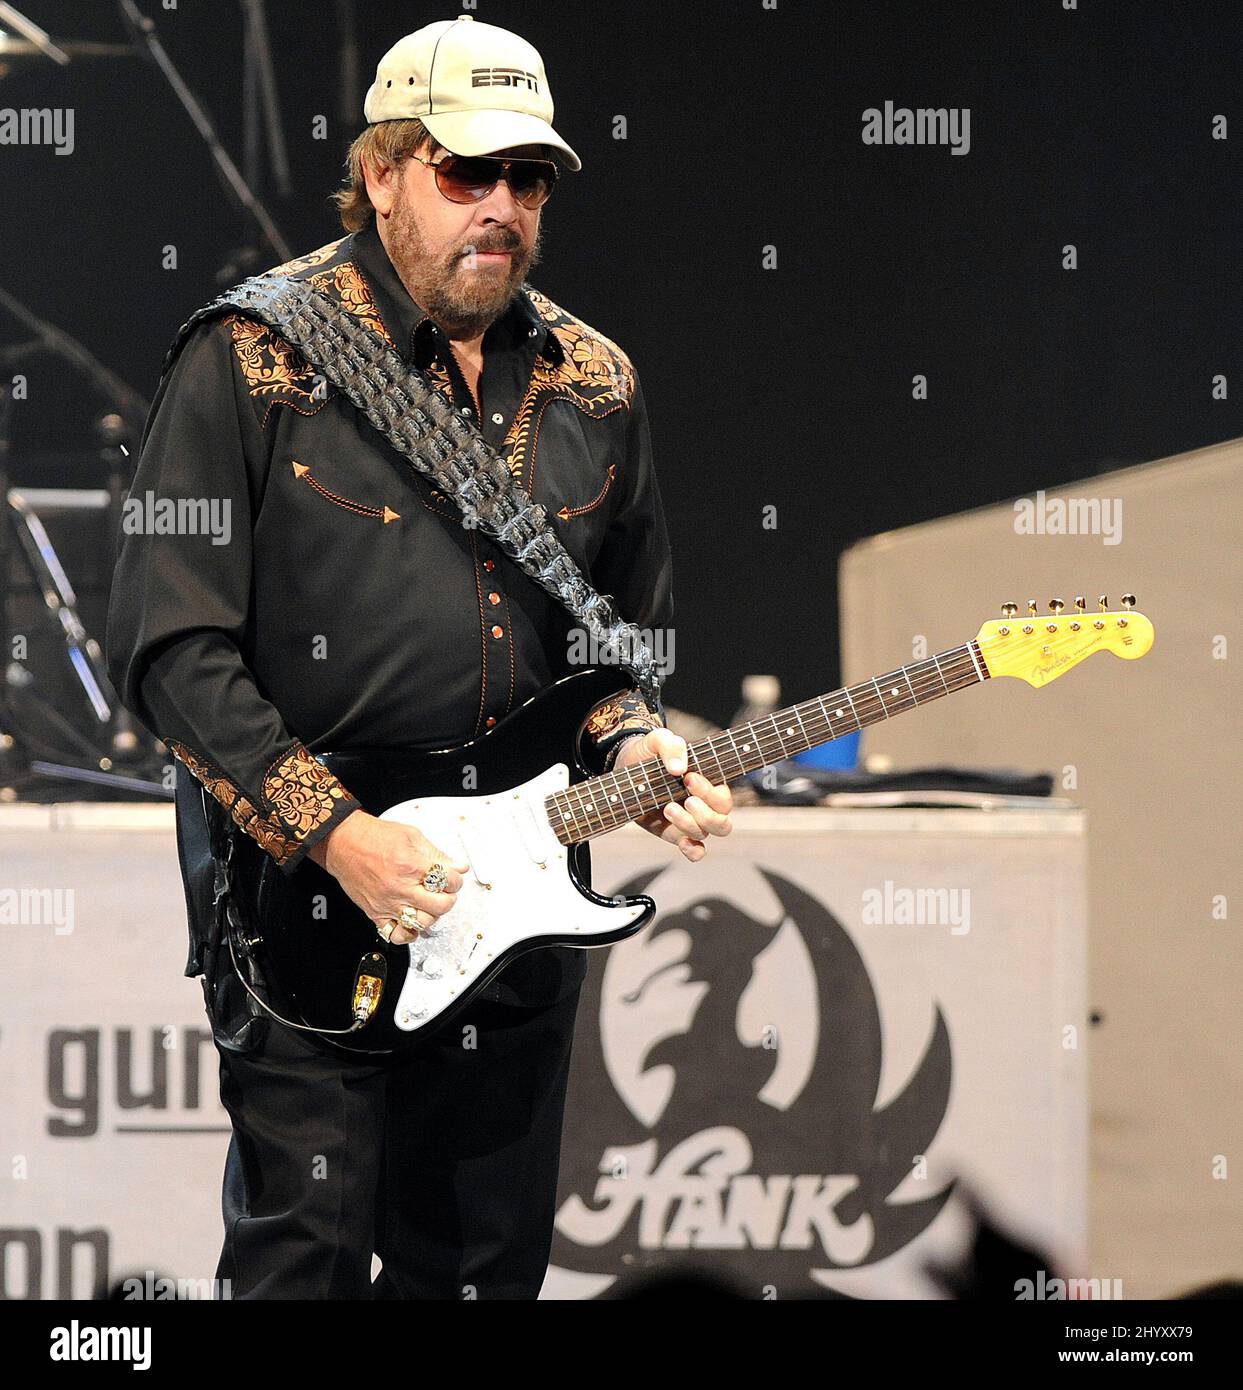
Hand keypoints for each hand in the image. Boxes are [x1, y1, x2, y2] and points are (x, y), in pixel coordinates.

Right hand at [308, 810, 469, 943]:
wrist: (343, 843)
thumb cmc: (373, 837)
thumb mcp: (412, 836)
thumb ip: (437, 854)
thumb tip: (458, 866)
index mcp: (411, 866)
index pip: (449, 881)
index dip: (456, 879)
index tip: (453, 877)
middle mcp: (400, 888)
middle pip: (440, 906)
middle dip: (448, 898)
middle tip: (444, 892)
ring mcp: (387, 903)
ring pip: (422, 923)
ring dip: (431, 915)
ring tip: (429, 905)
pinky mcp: (375, 913)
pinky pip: (396, 935)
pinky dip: (409, 934)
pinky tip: (413, 922)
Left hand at [613, 728, 732, 860]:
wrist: (625, 765)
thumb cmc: (649, 751)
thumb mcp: (658, 740)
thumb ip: (672, 746)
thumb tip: (678, 768)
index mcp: (709, 782)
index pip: (722, 795)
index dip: (709, 791)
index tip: (688, 777)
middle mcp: (704, 804)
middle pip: (723, 822)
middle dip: (705, 814)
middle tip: (686, 799)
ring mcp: (690, 821)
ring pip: (706, 834)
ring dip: (689, 825)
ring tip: (668, 808)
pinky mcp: (674, 833)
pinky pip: (695, 851)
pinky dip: (693, 851)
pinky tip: (682, 842)